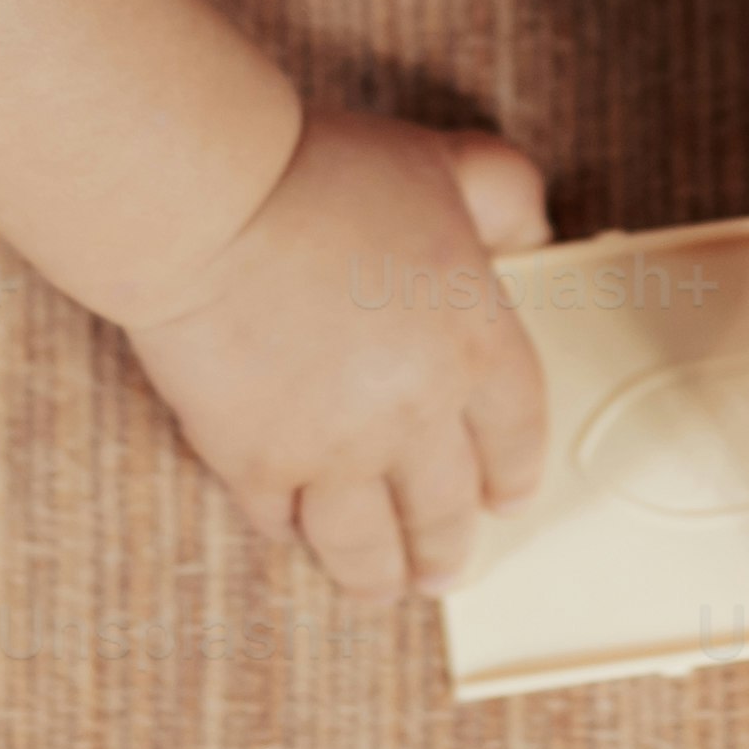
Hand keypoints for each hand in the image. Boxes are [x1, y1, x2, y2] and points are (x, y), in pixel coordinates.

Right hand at [110, 109, 554, 597]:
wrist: (213, 206)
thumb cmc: (324, 173)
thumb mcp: (444, 161)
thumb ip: (504, 194)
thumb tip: (536, 235)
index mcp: (473, 343)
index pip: (514, 433)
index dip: (513, 473)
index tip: (506, 502)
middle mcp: (416, 414)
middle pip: (443, 504)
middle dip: (445, 546)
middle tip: (443, 571)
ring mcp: (335, 450)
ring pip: (367, 541)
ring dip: (377, 572)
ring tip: (380, 587)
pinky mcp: (257, 465)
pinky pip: (281, 519)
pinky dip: (290, 529)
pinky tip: (293, 528)